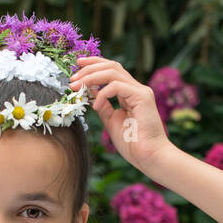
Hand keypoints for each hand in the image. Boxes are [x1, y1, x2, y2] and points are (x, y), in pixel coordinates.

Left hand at [68, 56, 172, 171]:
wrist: (150, 156)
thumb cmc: (133, 144)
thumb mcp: (111, 121)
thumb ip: (103, 106)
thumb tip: (89, 93)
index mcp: (130, 93)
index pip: (111, 70)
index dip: (94, 65)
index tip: (77, 68)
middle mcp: (136, 88)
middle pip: (111, 66)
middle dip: (89, 67)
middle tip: (72, 77)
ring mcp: (140, 91)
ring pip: (113, 72)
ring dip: (91, 76)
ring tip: (77, 86)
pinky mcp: (142, 97)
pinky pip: (117, 86)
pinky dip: (102, 94)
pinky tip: (96, 106)